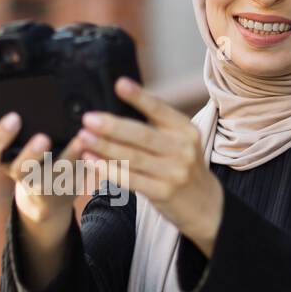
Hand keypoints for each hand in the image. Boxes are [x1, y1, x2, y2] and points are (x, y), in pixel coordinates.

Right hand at [0, 112, 89, 230]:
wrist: (47, 196)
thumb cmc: (32, 161)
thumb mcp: (18, 147)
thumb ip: (22, 128)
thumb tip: (35, 93)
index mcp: (4, 161)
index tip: (13, 117)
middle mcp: (21, 175)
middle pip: (21, 169)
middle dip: (31, 154)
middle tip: (43, 138)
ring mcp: (44, 185)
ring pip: (54, 174)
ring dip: (68, 157)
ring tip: (80, 140)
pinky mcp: (65, 189)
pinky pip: (76, 178)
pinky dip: (86, 163)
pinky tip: (95, 148)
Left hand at [78, 77, 223, 255]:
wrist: (207, 206)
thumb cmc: (184, 168)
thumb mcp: (181, 143)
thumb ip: (156, 128)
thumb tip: (116, 112)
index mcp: (186, 130)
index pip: (160, 109)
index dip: (139, 97)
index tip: (119, 84)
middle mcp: (183, 149)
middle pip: (142, 134)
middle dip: (112, 126)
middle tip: (88, 118)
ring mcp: (174, 172)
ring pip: (133, 157)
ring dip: (105, 147)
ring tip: (83, 138)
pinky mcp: (164, 192)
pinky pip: (131, 179)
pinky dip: (109, 170)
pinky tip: (93, 162)